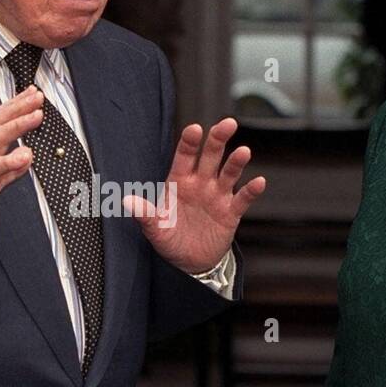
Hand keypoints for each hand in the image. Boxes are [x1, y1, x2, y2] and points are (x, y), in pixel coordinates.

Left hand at [125, 118, 264, 273]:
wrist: (189, 262)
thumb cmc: (169, 239)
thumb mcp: (154, 229)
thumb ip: (144, 214)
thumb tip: (126, 201)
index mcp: (179, 182)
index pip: (185, 157)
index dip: (190, 143)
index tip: (194, 129)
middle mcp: (200, 184)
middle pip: (211, 156)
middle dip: (218, 140)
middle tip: (228, 124)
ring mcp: (217, 196)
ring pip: (229, 173)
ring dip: (236, 162)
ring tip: (243, 151)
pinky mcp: (230, 213)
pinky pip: (242, 199)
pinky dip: (251, 191)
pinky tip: (259, 182)